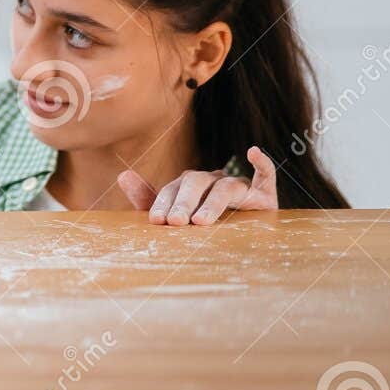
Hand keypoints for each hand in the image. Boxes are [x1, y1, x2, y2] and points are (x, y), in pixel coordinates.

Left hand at [117, 146, 278, 225]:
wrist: (244, 236)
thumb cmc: (203, 225)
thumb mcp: (173, 216)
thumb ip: (148, 200)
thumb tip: (122, 176)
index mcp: (190, 185)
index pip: (173, 188)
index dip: (164, 202)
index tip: (157, 221)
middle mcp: (213, 181)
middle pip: (197, 183)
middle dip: (184, 203)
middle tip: (175, 222)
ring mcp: (240, 186)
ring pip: (227, 187)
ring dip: (213, 203)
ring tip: (200, 221)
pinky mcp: (265, 195)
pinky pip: (266, 175)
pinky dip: (262, 163)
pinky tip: (253, 152)